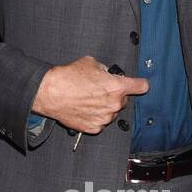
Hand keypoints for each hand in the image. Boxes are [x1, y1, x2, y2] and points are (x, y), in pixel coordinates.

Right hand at [31, 56, 148, 133]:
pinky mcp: (94, 128)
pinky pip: (100, 122)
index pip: (141, 86)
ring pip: (111, 112)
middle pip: (123, 100)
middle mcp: (113, 104)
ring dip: (105, 107)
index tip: (141, 85)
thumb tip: (107, 74)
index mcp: (117, 87)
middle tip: (99, 90)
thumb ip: (105, 70)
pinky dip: (95, 117)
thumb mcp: (91, 63)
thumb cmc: (68, 77)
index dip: (140, 84)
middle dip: (115, 95)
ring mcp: (104, 118)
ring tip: (88, 99)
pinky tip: (84, 108)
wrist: (50, 92)